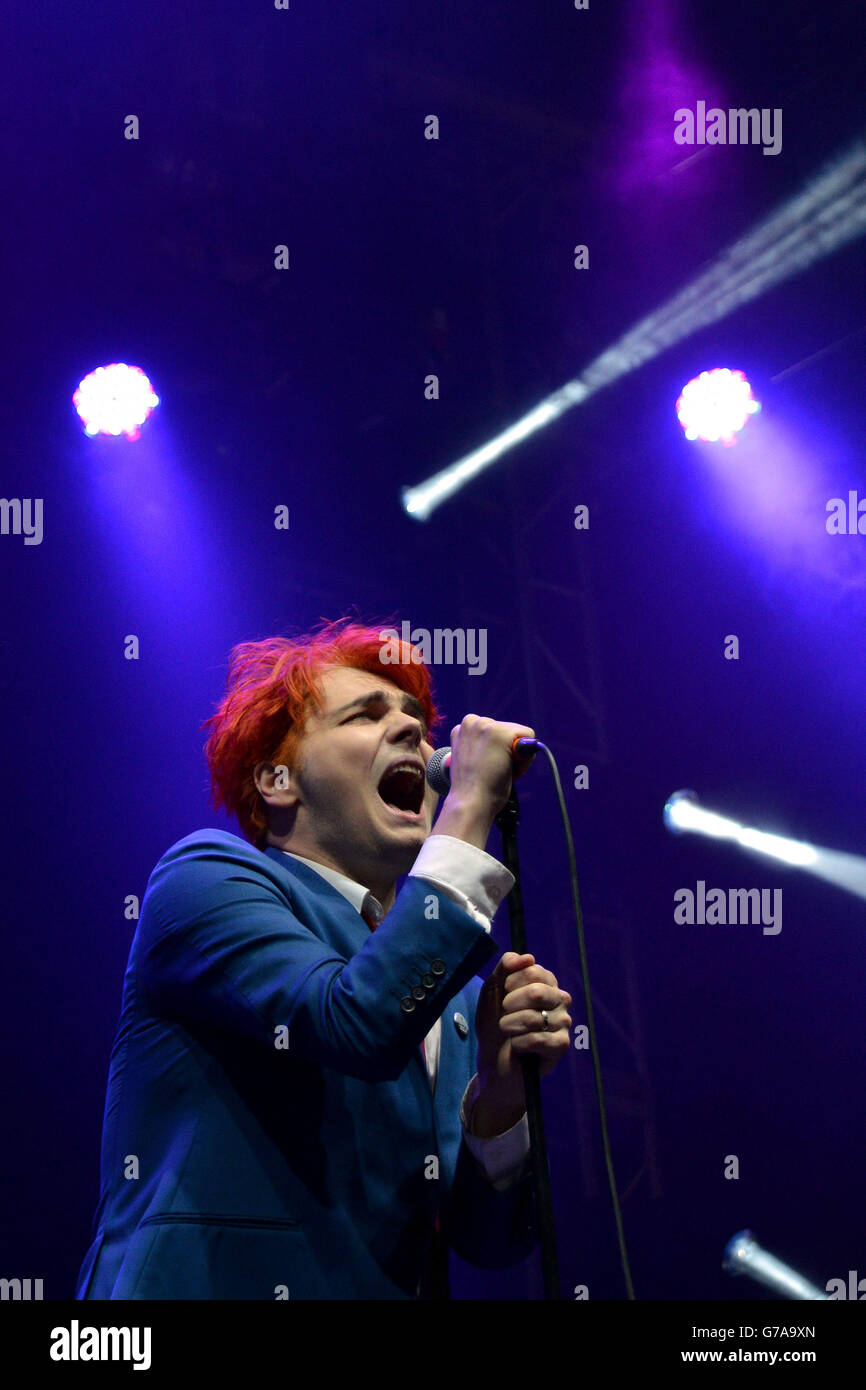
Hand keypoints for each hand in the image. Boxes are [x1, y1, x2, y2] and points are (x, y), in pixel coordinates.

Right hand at [431, 715, 534, 849]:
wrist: (471, 802)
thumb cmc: (473, 789)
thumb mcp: (472, 760)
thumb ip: (483, 747)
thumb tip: (505, 747)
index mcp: (462, 728)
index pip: (493, 732)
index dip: (496, 751)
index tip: (487, 766)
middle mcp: (472, 722)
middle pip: (506, 730)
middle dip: (508, 750)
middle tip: (496, 771)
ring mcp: (487, 725)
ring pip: (518, 734)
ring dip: (516, 754)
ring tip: (501, 771)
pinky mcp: (502, 732)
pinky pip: (528, 736)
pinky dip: (526, 757)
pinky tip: (510, 769)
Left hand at [471, 952, 571, 1133]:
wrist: (494, 1062)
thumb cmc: (494, 1024)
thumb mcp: (493, 992)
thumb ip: (505, 968)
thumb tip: (525, 956)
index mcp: (545, 982)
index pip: (533, 970)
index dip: (511, 982)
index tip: (502, 993)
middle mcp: (559, 999)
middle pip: (536, 992)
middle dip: (510, 1005)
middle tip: (503, 1014)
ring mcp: (563, 1022)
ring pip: (535, 1017)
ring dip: (510, 1026)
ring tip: (506, 1031)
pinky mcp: (561, 1045)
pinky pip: (538, 1039)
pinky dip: (519, 1043)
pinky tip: (516, 1046)